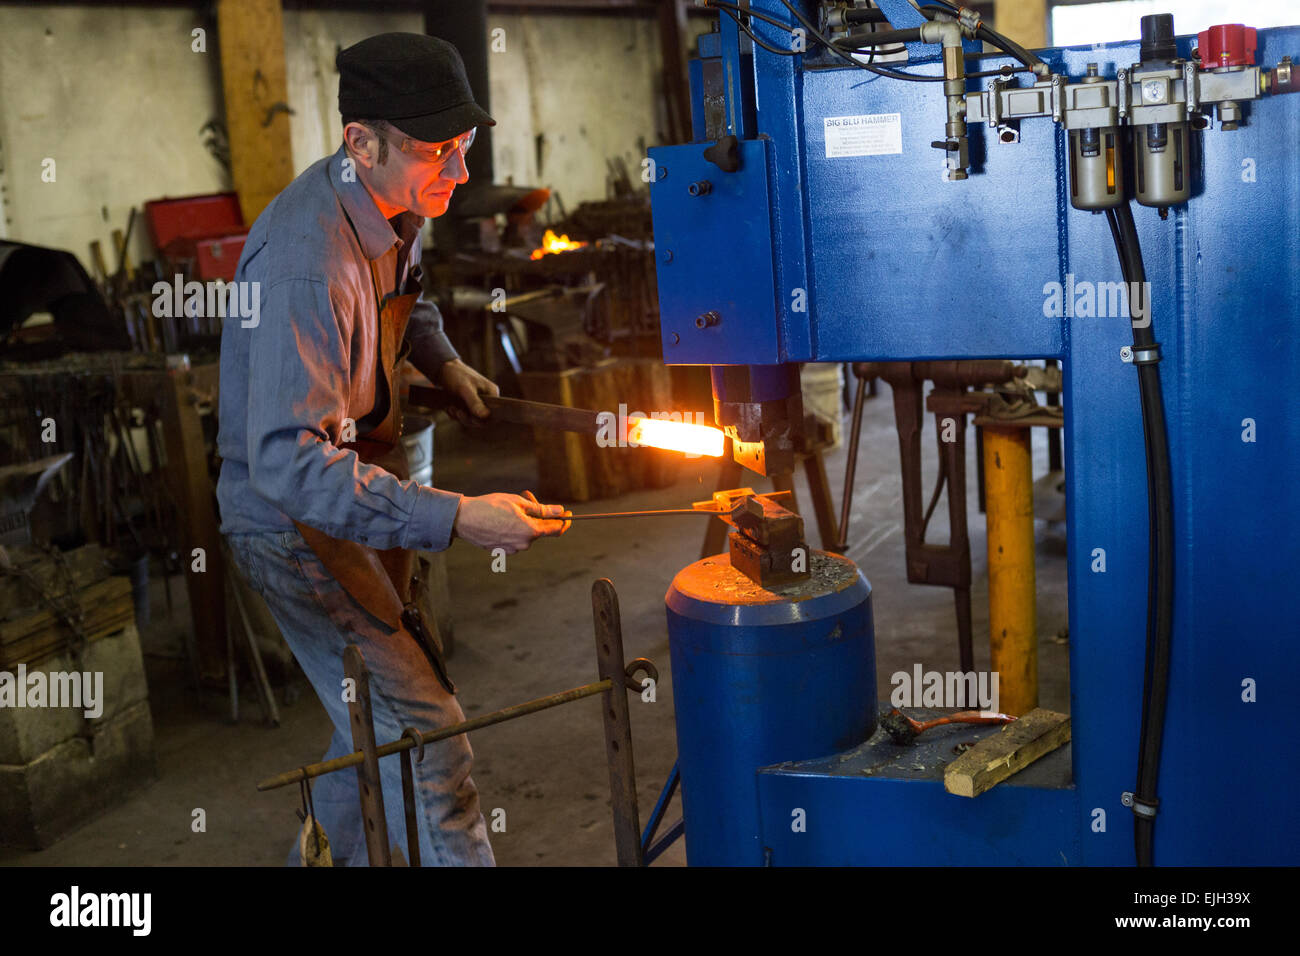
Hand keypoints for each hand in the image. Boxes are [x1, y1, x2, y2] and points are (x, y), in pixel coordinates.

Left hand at [438, 359, 498, 425]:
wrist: (443, 369)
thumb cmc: (456, 374)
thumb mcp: (465, 389)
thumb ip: (475, 402)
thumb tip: (486, 416)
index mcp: (491, 393)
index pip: (494, 413)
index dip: (484, 420)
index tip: (471, 418)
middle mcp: (486, 399)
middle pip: (482, 419)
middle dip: (469, 419)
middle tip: (458, 412)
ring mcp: (477, 402)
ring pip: (472, 419)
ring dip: (460, 417)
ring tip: (451, 408)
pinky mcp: (468, 405)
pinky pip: (464, 416)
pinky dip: (456, 415)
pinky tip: (449, 407)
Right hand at [453, 490, 570, 553]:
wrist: (463, 518)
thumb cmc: (490, 506)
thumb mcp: (518, 502)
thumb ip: (541, 509)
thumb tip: (559, 511)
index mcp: (531, 532)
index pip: (555, 529)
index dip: (564, 521)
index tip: (568, 514)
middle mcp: (523, 544)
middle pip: (539, 530)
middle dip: (537, 515)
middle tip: (527, 497)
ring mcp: (511, 549)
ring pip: (525, 534)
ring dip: (524, 521)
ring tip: (509, 506)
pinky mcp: (501, 550)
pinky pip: (513, 538)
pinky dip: (513, 528)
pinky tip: (501, 518)